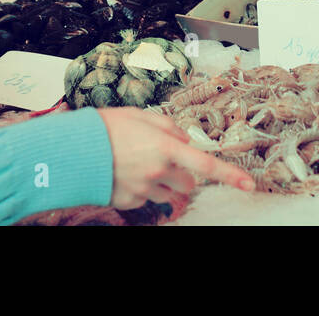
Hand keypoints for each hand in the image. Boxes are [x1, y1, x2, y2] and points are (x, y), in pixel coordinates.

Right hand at [97, 108, 253, 208]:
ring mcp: (143, 189)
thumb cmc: (103, 128)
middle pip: (188, 183)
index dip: (229, 175)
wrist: (70, 152)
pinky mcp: (129, 202)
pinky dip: (142, 189)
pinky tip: (124, 174)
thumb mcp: (138, 115)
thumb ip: (167, 125)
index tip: (248, 184)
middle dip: (184, 174)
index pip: (205, 164)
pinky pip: (146, 198)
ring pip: (169, 193)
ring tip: (138, 165)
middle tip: (164, 160)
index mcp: (164, 146)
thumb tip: (184, 139)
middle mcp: (157, 170)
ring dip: (163, 182)